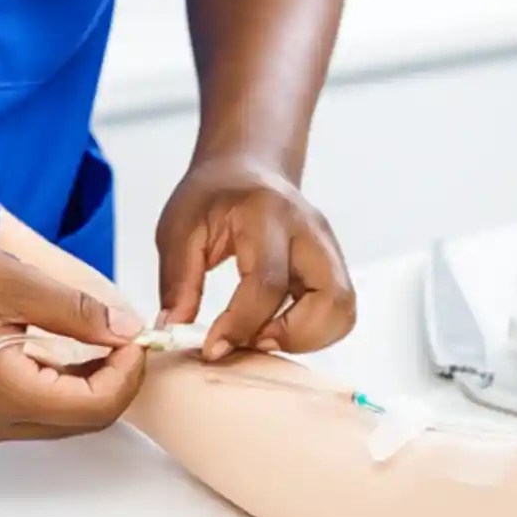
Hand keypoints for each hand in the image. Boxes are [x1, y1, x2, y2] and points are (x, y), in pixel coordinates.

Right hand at [0, 234, 146, 444]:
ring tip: (97, 333)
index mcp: (5, 394)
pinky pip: (37, 408)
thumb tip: (127, 330)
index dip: (127, 373)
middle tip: (122, 332)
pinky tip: (67, 344)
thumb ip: (79, 311)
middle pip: (82, 420)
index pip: (94, 406)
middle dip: (114, 379)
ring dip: (90, 381)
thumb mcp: (18, 283)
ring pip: (62, 418)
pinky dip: (62, 381)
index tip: (135, 334)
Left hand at [156, 155, 354, 359]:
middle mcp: (309, 230)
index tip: (213, 348)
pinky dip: (311, 332)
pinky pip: (338, 312)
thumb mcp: (178, 229)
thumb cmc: (212, 195)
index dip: (241, 324)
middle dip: (291, 337)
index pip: (267, 282)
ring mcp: (328, 247)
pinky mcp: (333, 265)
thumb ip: (177, 280)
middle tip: (248, 342)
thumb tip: (173, 330)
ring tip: (262, 336)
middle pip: (330, 299)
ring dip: (306, 339)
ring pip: (343, 310)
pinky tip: (275, 326)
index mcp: (267, 214)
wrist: (245, 169)